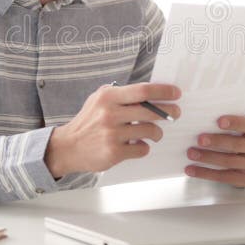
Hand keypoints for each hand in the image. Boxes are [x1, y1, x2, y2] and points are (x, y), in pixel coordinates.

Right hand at [45, 82, 181, 177]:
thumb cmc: (88, 121)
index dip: (163, 92)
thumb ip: (122, 95)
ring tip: (155, 133)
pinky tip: (137, 145)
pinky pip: (142, 149)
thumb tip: (152, 93)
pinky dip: (144, 147)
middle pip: (151, 111)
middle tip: (176, 113)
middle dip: (169, 112)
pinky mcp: (113, 153)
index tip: (176, 93)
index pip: (143, 91)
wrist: (67, 147)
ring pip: (150, 131)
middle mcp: (110, 114)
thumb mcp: (99, 100)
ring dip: (157, 132)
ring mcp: (112, 134)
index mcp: (108, 97)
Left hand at [184, 115, 244, 187]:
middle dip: (217, 142)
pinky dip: (205, 173)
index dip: (235, 123)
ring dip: (208, 158)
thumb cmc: (244, 136)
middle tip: (200, 139)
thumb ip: (231, 122)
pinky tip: (192, 169)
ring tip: (191, 153)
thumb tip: (204, 117)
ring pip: (229, 162)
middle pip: (238, 145)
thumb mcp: (243, 127)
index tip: (218, 121)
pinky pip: (224, 177)